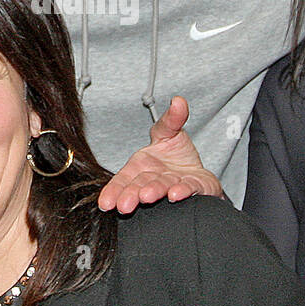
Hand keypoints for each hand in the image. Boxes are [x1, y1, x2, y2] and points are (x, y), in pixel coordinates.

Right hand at [97, 96, 223, 213]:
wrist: (198, 171)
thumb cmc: (176, 155)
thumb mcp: (169, 132)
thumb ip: (171, 118)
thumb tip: (178, 101)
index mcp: (141, 166)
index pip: (124, 180)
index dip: (114, 191)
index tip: (106, 203)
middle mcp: (155, 179)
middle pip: (140, 186)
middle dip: (131, 195)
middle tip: (125, 204)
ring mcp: (175, 185)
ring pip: (162, 188)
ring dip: (154, 192)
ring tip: (147, 197)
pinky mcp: (196, 188)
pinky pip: (189, 189)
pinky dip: (183, 192)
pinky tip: (176, 195)